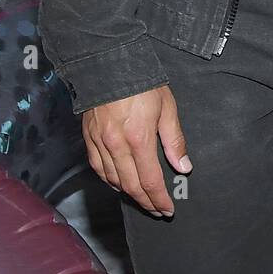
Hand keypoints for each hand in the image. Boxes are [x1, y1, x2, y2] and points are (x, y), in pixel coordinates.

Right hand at [82, 85, 190, 215]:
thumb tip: (183, 166)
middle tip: (157, 210)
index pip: (150, 181)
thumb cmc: (142, 83)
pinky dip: (110, 180)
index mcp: (139, 139)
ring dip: (128, 193)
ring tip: (141, 198)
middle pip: (130, 186)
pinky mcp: (88, 138)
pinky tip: (118, 182)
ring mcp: (100, 143)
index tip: (167, 209)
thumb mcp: (167, 107)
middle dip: (145, 202)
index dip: (159, 199)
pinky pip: (98, 168)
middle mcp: (116, 146)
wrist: (110, 63)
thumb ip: (175, 140)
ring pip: (112, 180)